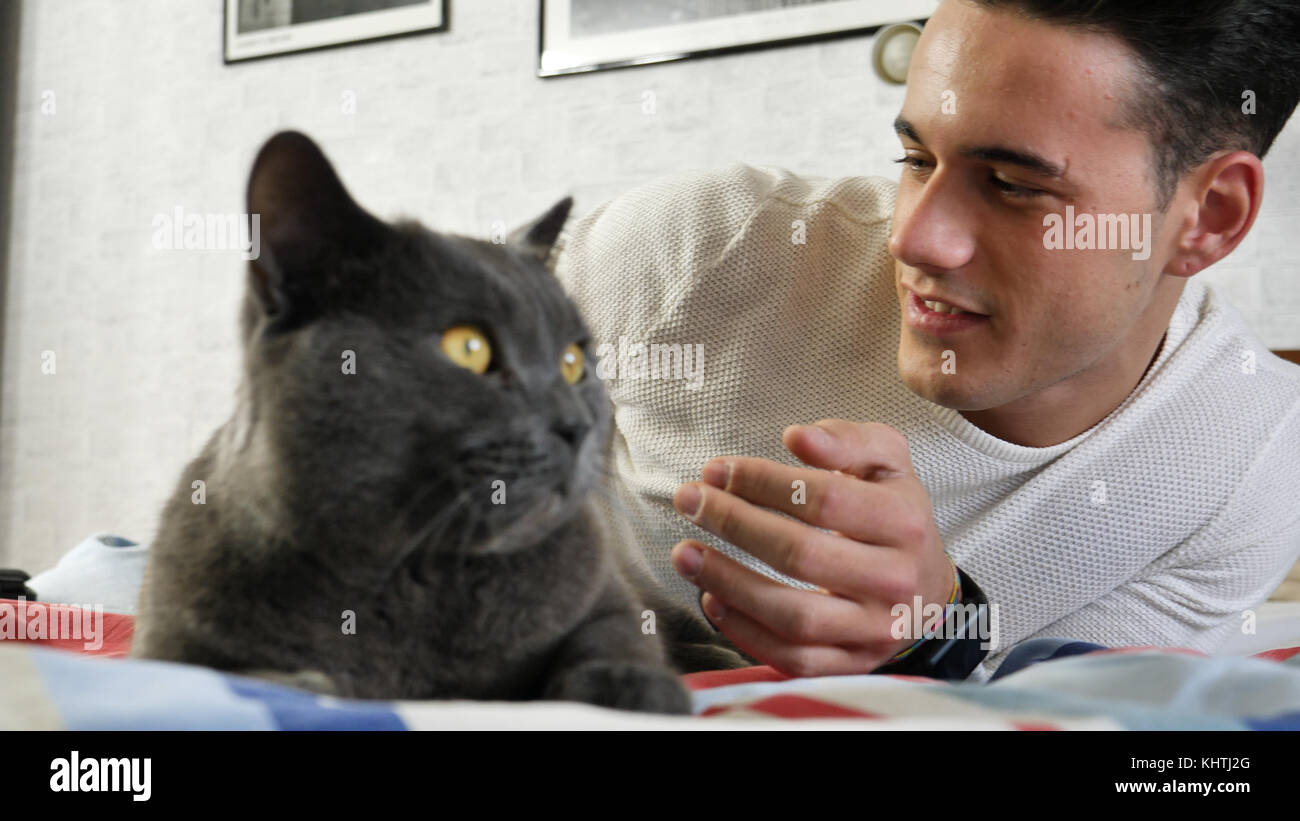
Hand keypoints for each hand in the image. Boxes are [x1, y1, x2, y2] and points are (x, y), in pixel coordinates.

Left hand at [669, 420, 955, 677]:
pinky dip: (745, 631)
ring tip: (685, 554)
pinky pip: (793, 657)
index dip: (762, 482)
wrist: (927, 590)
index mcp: (903, 522)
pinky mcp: (852, 665)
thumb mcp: (887, 463)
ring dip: (729, 582)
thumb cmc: (893, 514)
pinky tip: (712, 599)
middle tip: (689, 500)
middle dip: (734, 525)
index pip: (823, 500)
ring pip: (794, 615)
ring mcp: (873, 630)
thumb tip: (798, 437)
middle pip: (801, 556)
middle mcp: (894, 581)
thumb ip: (847, 441)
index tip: (717, 470)